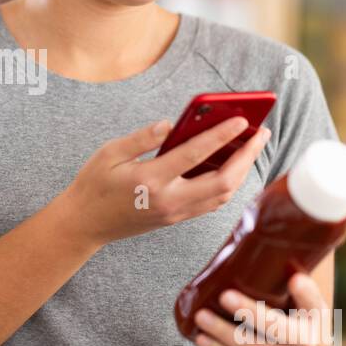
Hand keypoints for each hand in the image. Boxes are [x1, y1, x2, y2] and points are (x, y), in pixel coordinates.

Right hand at [59, 116, 269, 247]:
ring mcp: (175, 213)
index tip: (241, 120)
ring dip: (242, 171)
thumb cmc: (94, 184)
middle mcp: (168, 201)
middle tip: (261, 133)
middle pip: (222, 182)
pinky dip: (228, 184)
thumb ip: (141, 138)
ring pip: (222, 195)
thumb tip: (170, 124)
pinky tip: (233, 166)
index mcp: (150, 181)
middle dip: (246, 157)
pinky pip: (212, 203)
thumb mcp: (109, 153)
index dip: (221, 136)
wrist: (85, 224)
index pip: (195, 155)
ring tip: (251, 146)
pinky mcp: (175, 218)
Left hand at [190, 273, 328, 345]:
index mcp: (316, 316)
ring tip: (201, 316)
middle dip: (251, 313)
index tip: (295, 279)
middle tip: (225, 296)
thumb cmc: (287, 309)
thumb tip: (257, 241)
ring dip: (225, 333)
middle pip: (279, 329)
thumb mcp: (295, 295)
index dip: (306, 293)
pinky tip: (201, 338)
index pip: (314, 303)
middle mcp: (307, 343)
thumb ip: (284, 274)